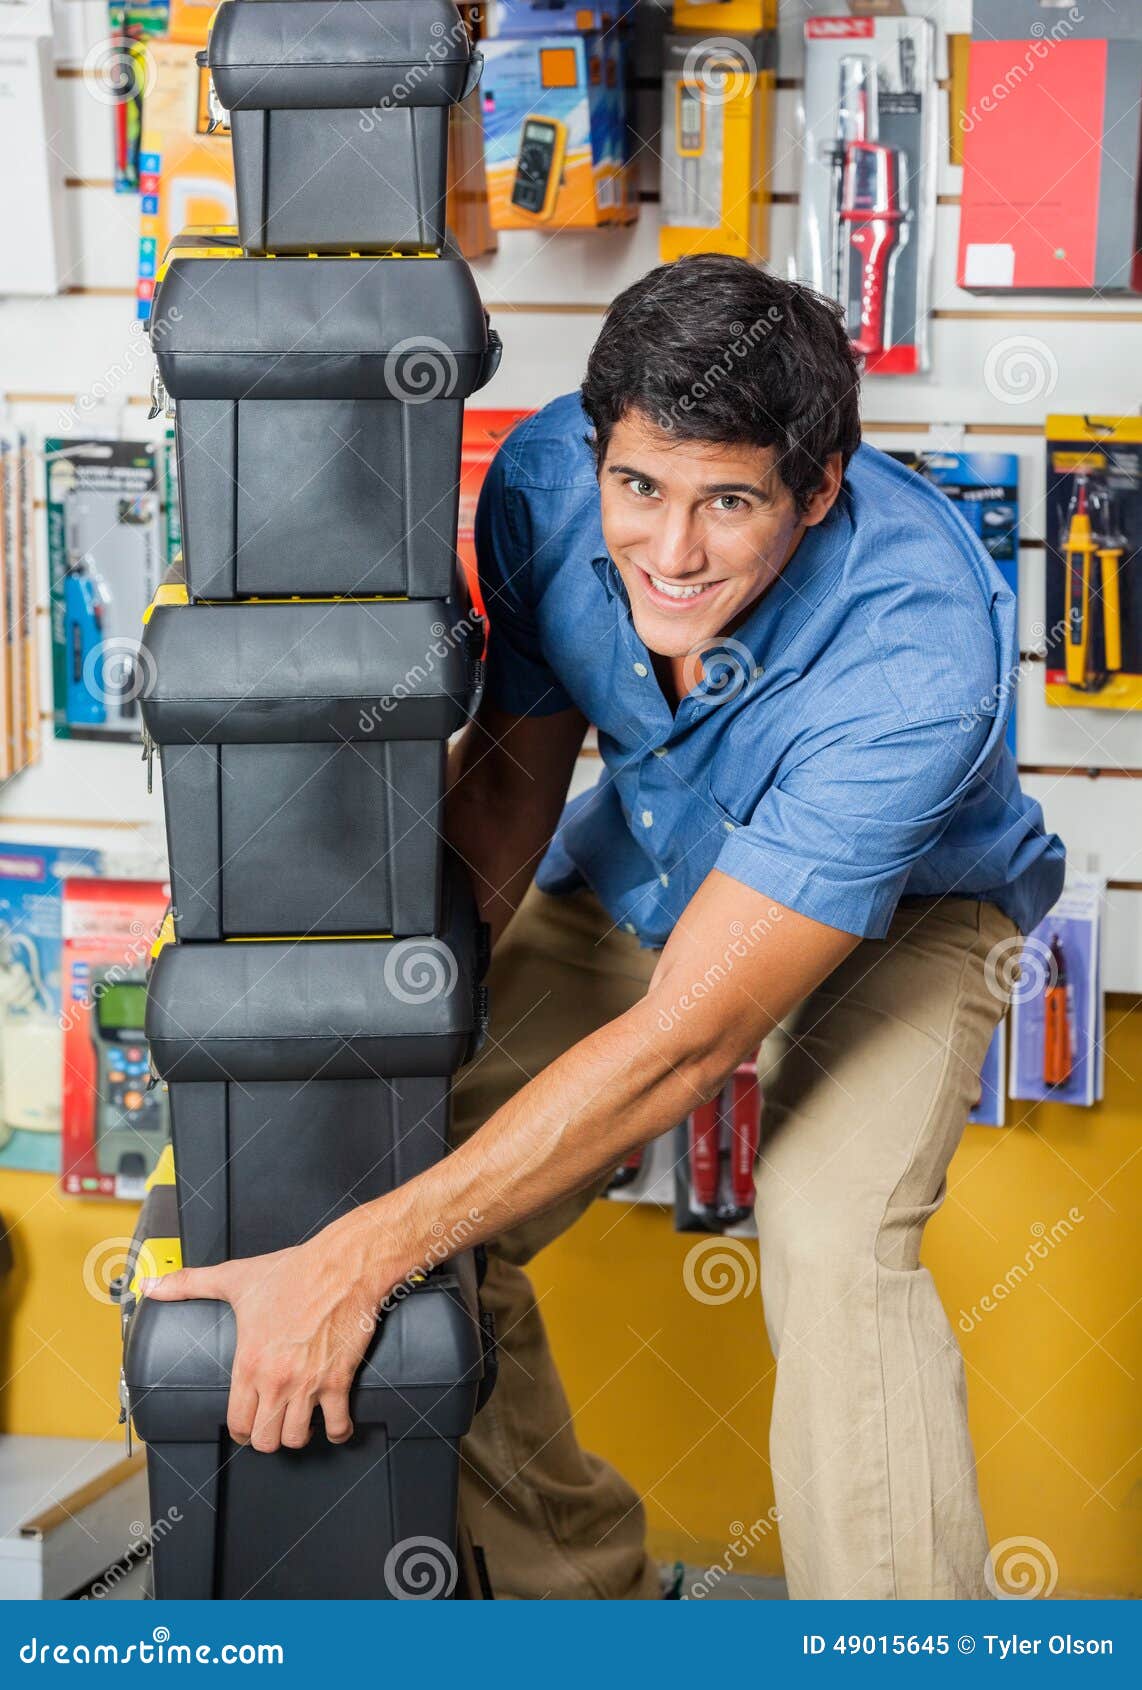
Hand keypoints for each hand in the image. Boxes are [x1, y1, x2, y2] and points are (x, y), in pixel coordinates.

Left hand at [139, 1223, 391, 1453]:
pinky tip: (334, 1424)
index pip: (236, 1422)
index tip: (247, 1425)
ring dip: (298, 1435)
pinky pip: (338, 1425)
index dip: (240, 1430)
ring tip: (299, 1423)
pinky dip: (338, 1431)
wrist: (342, 1265)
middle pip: (265, 1439)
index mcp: (249, 1362)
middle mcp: (277, 1379)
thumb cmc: (294, 1272)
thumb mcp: (236, 1277)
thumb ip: (190, 1283)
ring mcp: (309, 1383)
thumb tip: (153, 1285)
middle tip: (273, 1424)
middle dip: (267, 1436)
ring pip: (297, 1439)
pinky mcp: (339, 1380)